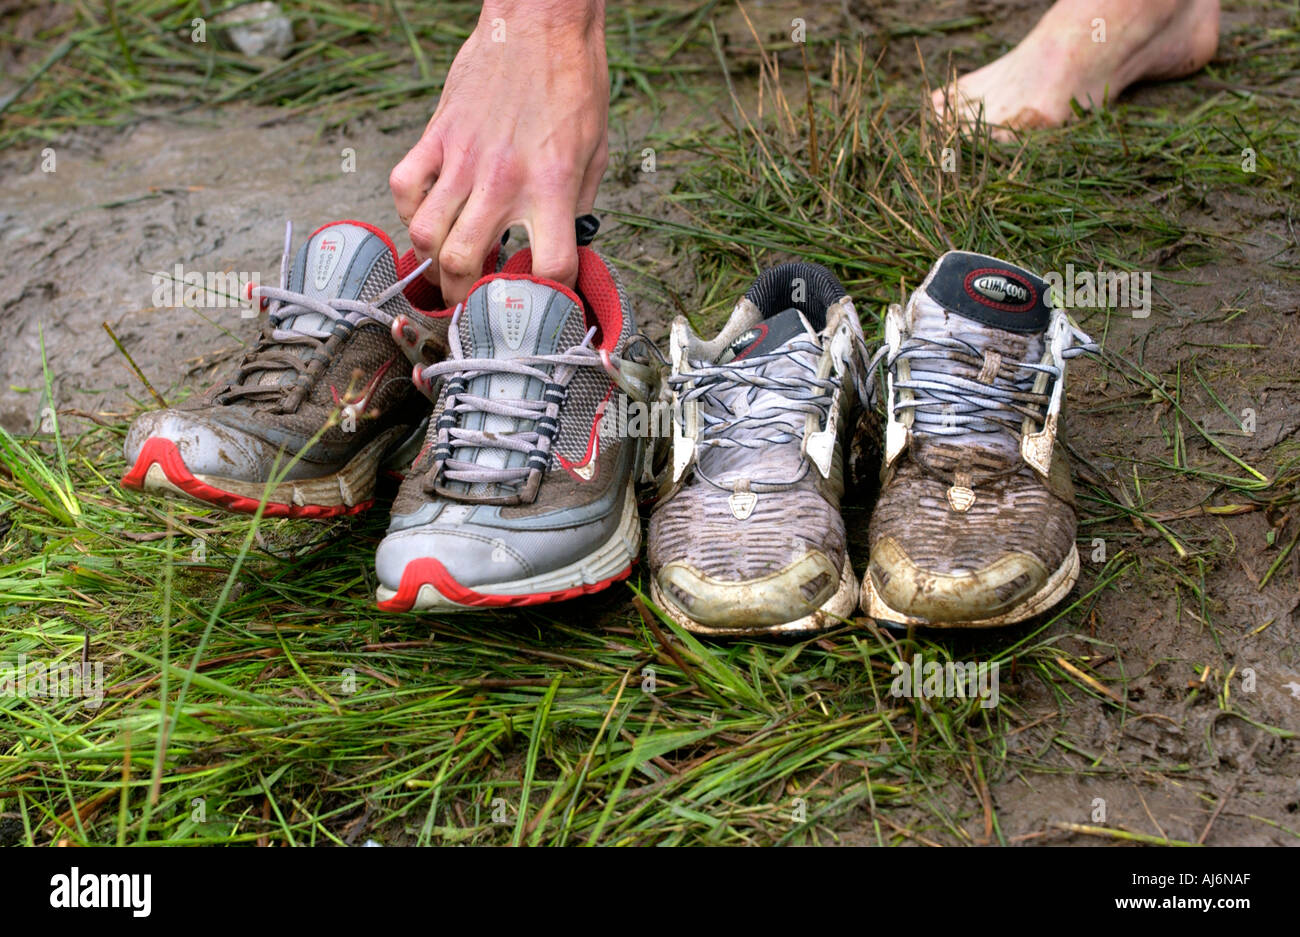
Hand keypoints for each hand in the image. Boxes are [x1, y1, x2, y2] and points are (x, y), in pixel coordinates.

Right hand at [390, 1, 608, 304]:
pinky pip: (405, 186)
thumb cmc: (574, 84)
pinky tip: (428, 212)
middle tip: (470, 301)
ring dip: (432, 259)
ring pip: (425, 233)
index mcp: (553, 187)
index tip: (541, 294)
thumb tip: (563, 244)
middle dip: (465, 295)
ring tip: (445, 263)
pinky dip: (410, 210)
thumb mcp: (595, 152)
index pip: (550, 267)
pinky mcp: (438, 133)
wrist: (541, 24)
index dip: (548, 292)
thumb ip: (576, 205)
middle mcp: (504, 179)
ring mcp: (464, 157)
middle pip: (464, 263)